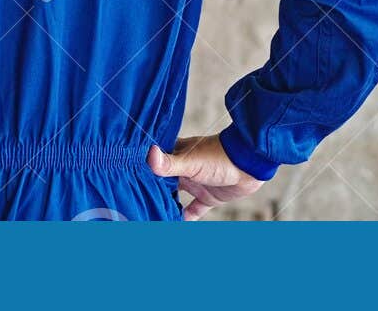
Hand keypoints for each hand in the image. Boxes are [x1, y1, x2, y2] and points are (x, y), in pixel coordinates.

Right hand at [147, 136, 263, 219]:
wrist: (250, 165)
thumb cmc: (219, 157)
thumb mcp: (191, 161)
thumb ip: (170, 163)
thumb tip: (148, 154)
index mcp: (178, 154)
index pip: (155, 163)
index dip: (143, 171)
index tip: (127, 180)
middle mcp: (184, 168)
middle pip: (163, 181)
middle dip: (152, 190)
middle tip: (136, 201)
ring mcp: (196, 182)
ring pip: (176, 195)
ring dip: (167, 203)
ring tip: (152, 213)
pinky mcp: (208, 196)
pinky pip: (193, 208)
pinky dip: (185, 216)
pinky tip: (175, 223)